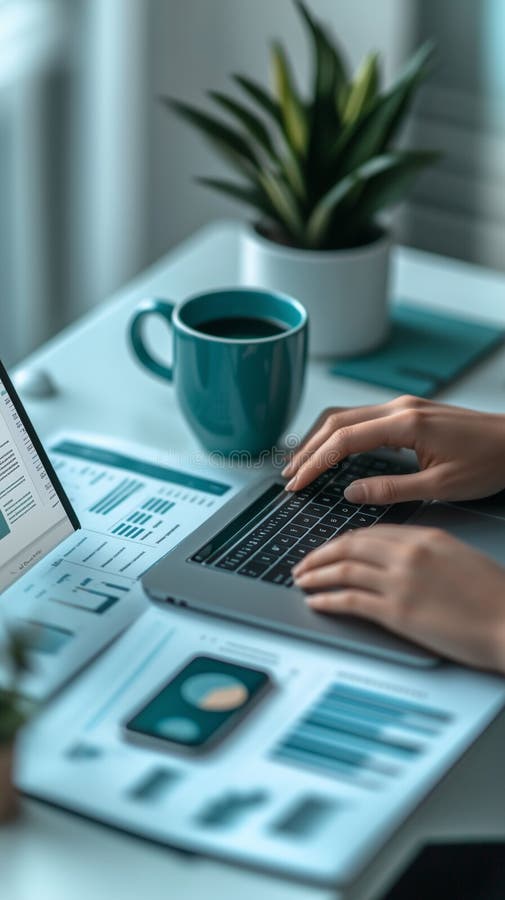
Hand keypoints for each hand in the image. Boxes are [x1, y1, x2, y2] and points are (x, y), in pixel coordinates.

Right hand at [282, 396, 504, 503]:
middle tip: (288, 476)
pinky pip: (360, 418)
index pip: (343, 440)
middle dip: (307, 449)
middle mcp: (399, 408)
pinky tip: (329, 450)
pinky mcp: (407, 412)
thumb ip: (392, 489)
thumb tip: (350, 493)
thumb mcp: (442, 487)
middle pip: (336, 422)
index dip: (314, 463)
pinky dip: (337, 434)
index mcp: (405, 424)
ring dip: (318, 438)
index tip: (296, 484)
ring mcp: (402, 407)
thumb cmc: (488, 463)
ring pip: (345, 416)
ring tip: (299, 464)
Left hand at [293, 526, 504, 671]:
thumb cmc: (494, 596)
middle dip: (320, 554)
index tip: (331, 549)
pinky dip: (328, 599)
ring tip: (301, 580)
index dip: (345, 542)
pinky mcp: (397, 612)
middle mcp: (408, 554)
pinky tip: (316, 601)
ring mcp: (400, 582)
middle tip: (304, 563)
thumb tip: (401, 558)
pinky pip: (351, 601)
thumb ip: (427, 553)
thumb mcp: (459, 557)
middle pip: (350, 546)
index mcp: (425, 537)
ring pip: (344, 570)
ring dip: (316, 575)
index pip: (372, 533)